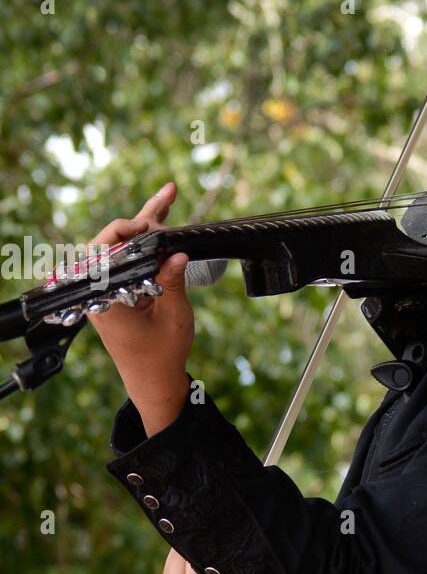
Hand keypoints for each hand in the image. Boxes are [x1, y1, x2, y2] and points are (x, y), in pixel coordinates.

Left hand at [87, 182, 193, 433]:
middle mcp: (101, 290)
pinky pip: (131, 258)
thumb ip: (172, 281)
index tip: (147, 227)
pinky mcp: (123, 288)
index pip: (102, 253)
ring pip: (122, 246)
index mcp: (104, 298)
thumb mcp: (173, 317)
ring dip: (145, 223)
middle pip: (110, 242)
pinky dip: (147, 240)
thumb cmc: (162, 354)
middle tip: (166, 207)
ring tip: (168, 195)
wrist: (154, 379)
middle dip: (138, 224)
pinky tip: (163, 214)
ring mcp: (111, 288)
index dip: (123, 233)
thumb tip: (178, 252)